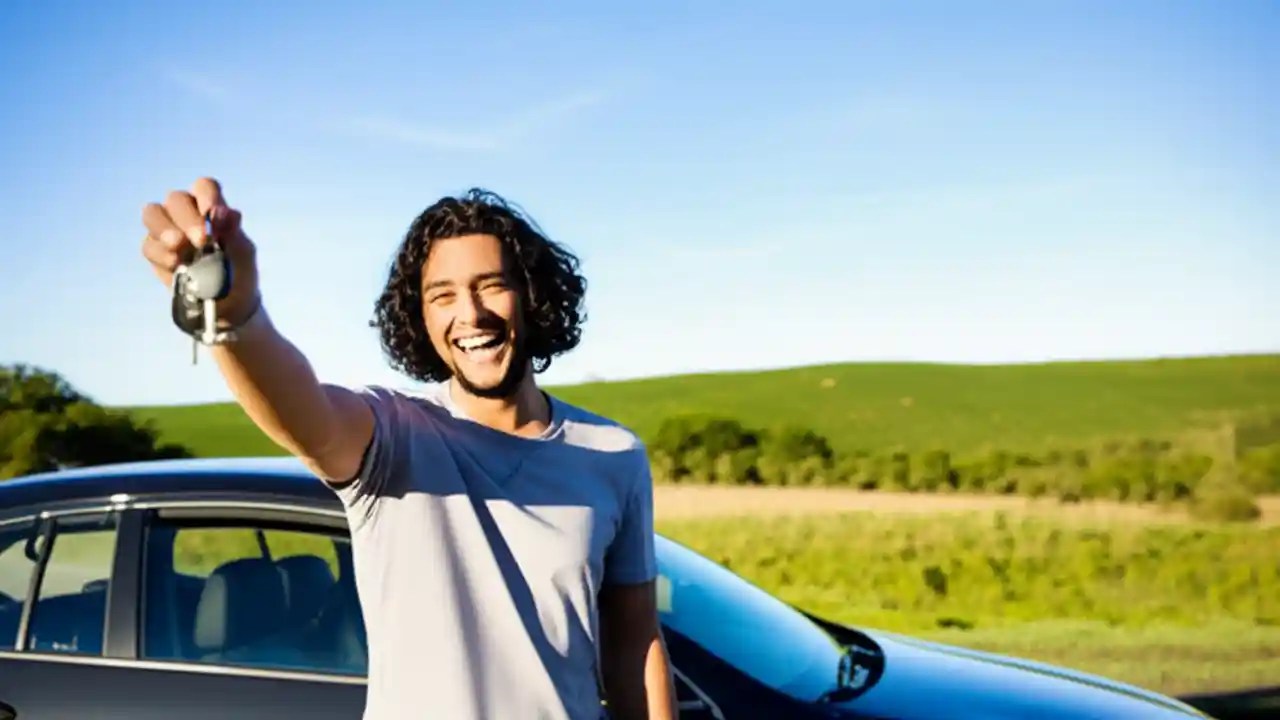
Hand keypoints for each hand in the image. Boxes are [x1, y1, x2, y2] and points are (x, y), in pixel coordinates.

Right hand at [141, 177, 259, 325]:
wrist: (229, 304)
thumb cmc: (239, 272)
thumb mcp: (243, 252)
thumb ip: (233, 231)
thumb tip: (223, 212)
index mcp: (211, 206)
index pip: (204, 187)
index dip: (207, 196)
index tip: (214, 214)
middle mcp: (185, 212)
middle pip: (176, 199)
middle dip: (187, 217)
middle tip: (200, 240)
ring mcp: (167, 229)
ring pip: (152, 214)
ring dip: (164, 228)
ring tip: (179, 246)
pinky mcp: (155, 251)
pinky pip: (149, 245)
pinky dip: (160, 253)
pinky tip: (175, 264)